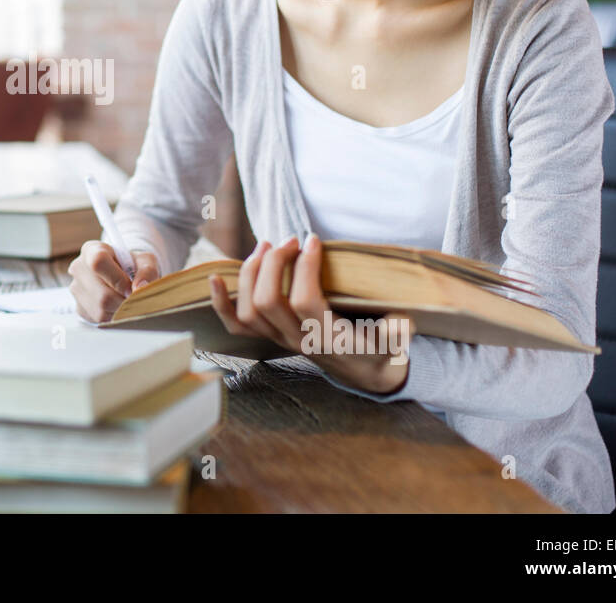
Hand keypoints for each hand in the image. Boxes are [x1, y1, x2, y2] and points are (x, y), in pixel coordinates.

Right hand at [68, 241, 158, 322]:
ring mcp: (76, 289)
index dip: (117, 279)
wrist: (121, 274)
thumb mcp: (145, 261)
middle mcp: (79, 268)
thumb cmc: (131, 265)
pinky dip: (113, 317)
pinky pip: (99, 319)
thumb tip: (140, 288)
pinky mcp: (79, 307)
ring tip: (127, 301)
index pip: (98, 262)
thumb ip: (147, 271)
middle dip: (124, 301)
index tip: (131, 288)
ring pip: (101, 309)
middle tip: (135, 298)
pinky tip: (118, 307)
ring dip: (120, 310)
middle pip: (102, 294)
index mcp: (92, 250)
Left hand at [207, 234, 413, 394]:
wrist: (367, 375)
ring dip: (251, 272)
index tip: (314, 240)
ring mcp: (279, 340)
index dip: (305, 269)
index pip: (305, 302)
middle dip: (274, 264)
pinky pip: (235, 325)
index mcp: (329, 340)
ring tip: (266, 245)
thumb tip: (400, 322)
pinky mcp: (269, 337)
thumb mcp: (397, 346)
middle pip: (268, 302)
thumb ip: (397, 335)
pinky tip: (215, 277)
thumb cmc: (383, 352)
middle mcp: (298, 341)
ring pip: (249, 310)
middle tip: (291, 240)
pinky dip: (219, 302)